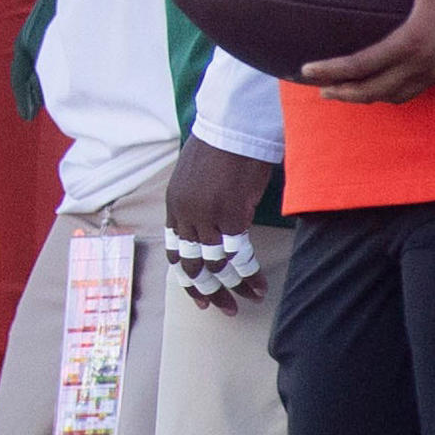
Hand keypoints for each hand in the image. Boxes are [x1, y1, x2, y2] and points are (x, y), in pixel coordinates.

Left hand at [162, 136, 274, 310]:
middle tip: (219, 307)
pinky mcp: (231, 218)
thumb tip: (212, 221)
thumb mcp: (196, 176)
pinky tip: (259, 286)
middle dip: (205, 290)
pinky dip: (249, 274)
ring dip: (231, 287)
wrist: (233, 127)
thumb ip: (198, 202)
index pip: (176, 249)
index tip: (198, 292)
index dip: (186, 274)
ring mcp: (207, 219)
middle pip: (191, 264)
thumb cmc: (221, 146)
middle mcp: (186, 216)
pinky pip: (238, 256)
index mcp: (175, 205)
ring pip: (216, 265)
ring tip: (246, 301)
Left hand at [298, 0, 434, 102]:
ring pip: (393, 96)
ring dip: (368, 97)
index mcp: (408, 43)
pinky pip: (413, 92)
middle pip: (372, 91)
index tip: (306, 71)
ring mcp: (434, 75)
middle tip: (321, 91)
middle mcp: (418, 66)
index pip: (359, 65)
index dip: (330, 70)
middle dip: (344, 93)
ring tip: (349, 93)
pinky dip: (393, 94)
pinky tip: (386, 87)